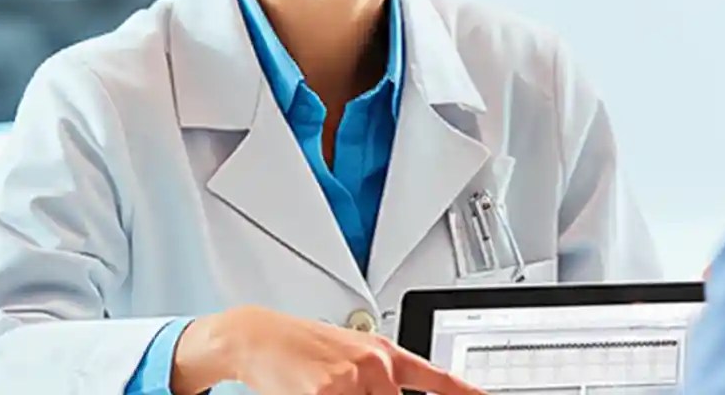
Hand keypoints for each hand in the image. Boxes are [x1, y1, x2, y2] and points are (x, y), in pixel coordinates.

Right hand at [171, 305, 485, 394]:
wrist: (259, 335)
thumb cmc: (303, 347)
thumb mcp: (351, 354)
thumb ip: (379, 376)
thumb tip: (393, 391)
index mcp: (386, 352)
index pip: (438, 379)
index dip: (465, 393)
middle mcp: (375, 364)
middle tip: (353, 393)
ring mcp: (352, 379)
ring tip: (326, 388)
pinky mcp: (327, 392)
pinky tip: (315, 393)